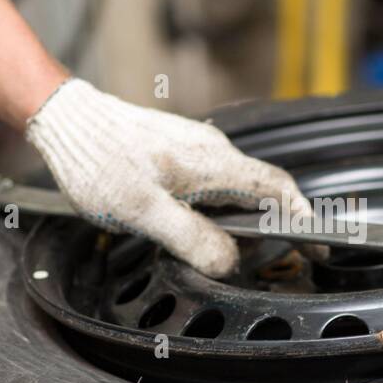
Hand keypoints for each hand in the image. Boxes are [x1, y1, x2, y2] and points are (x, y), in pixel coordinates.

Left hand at [25, 78, 311, 277]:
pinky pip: (212, 183)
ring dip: (233, 221)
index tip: (315, 245)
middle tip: (247, 260)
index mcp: (214, 164)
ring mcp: (197, 148)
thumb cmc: (100, 162)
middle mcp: (214, 151)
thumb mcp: (143, 212)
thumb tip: (228, 262)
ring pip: (233, 190)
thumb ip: (192, 239)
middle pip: (260, 192)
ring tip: (205, 246)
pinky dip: (213, 208)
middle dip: (262, 230)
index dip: (303, 220)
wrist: (66, 119)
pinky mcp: (179, 150)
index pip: (278, 189)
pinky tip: (185, 223)